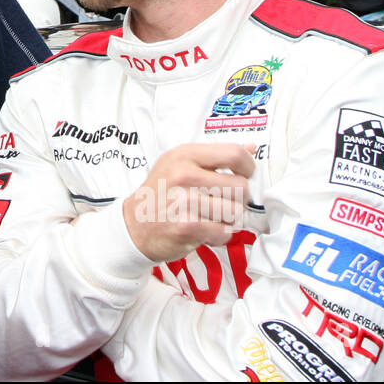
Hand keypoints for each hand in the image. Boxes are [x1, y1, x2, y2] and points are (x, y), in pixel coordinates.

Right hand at [122, 143, 255, 262]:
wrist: (133, 225)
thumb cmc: (159, 194)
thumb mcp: (179, 164)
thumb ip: (214, 157)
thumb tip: (250, 147)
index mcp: (185, 155)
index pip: (234, 154)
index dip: (248, 167)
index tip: (245, 176)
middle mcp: (184, 174)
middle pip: (241, 186)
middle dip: (238, 199)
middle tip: (223, 203)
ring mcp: (184, 200)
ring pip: (235, 212)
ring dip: (228, 220)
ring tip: (210, 217)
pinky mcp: (186, 225)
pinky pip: (224, 232)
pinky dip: (218, 235)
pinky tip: (204, 230)